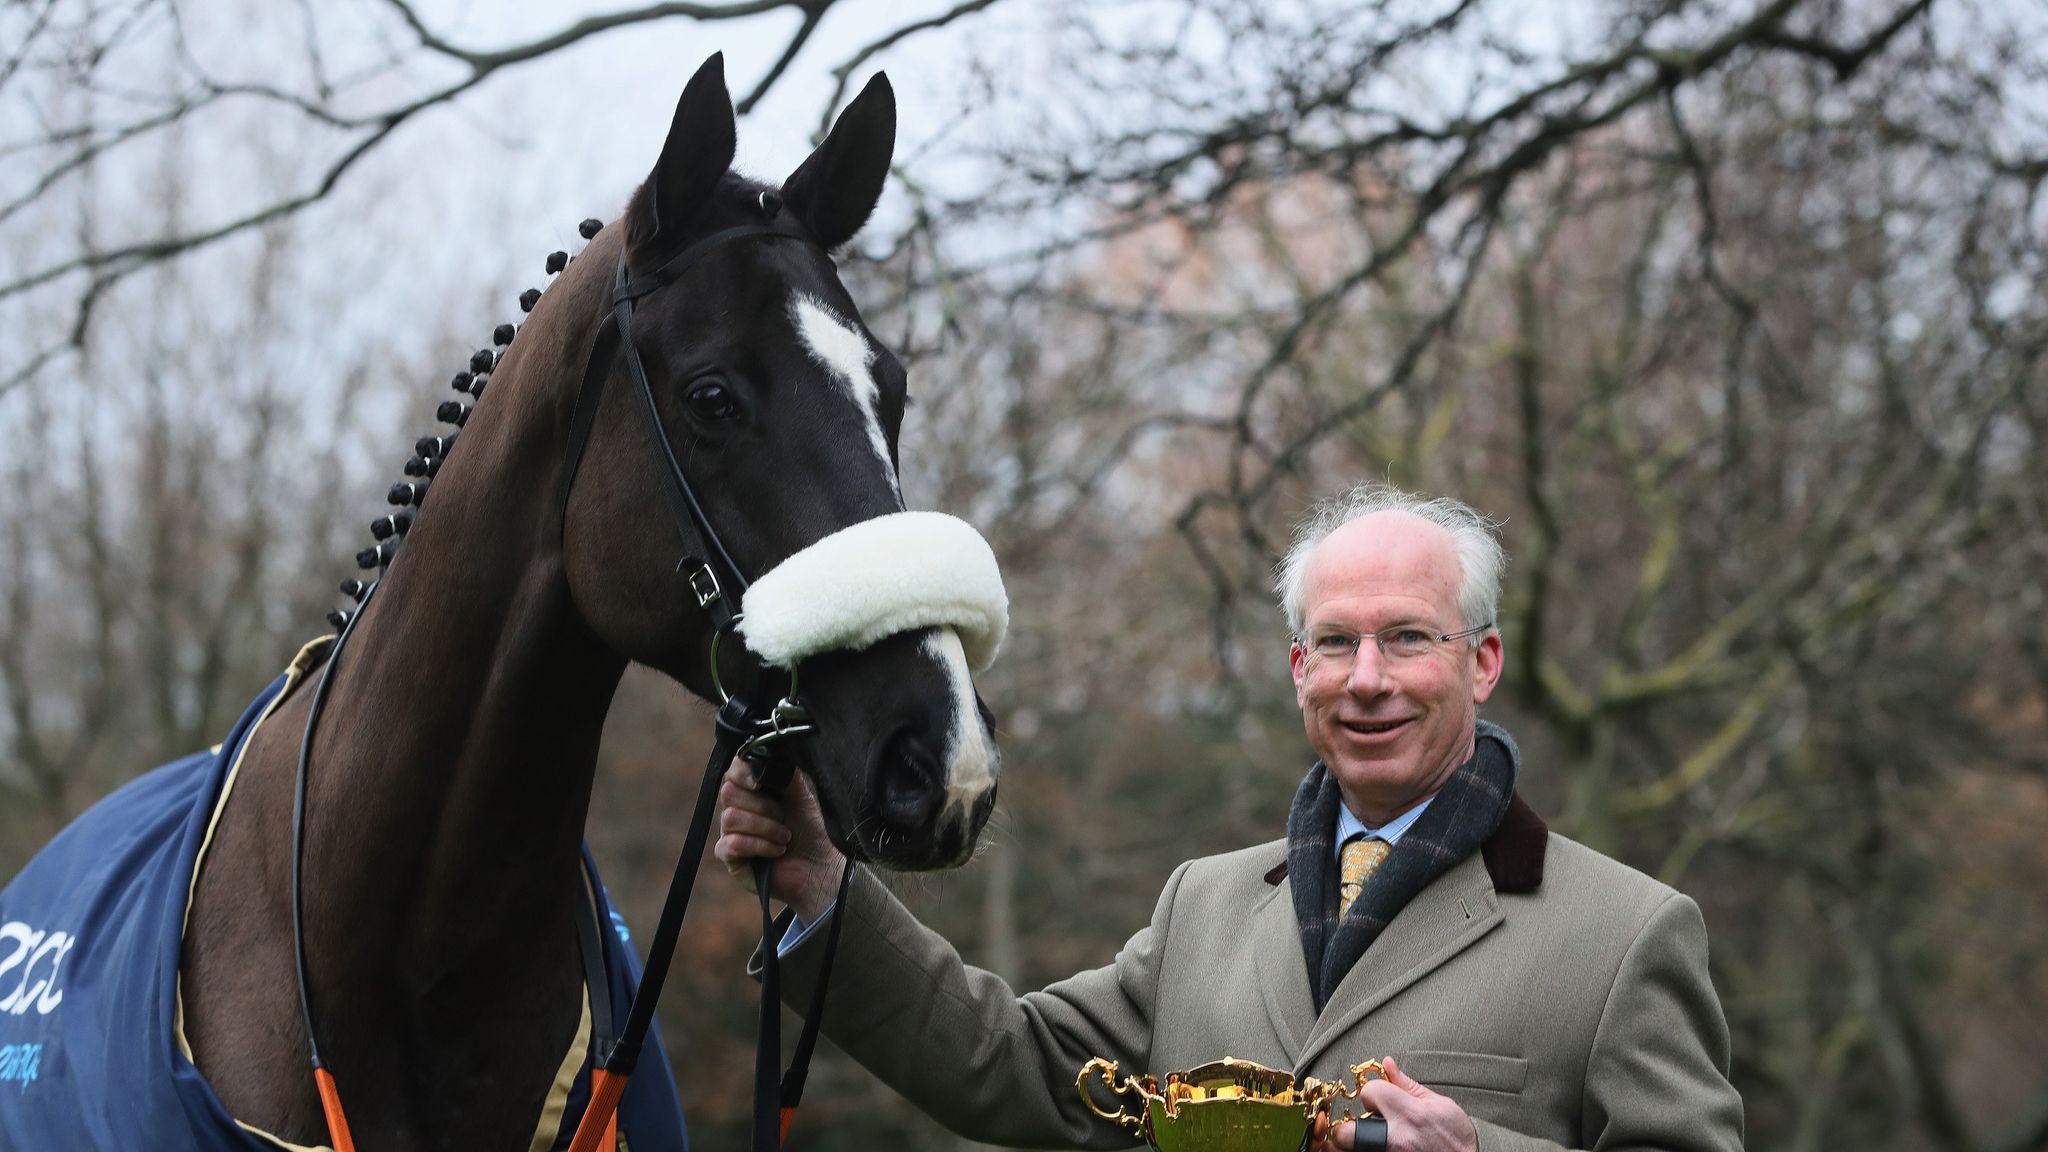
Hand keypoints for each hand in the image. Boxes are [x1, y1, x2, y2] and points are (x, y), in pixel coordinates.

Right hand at [713, 762, 845, 920]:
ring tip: (785, 837)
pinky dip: (760, 845)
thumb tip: (771, 752)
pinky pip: (732, 844)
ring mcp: (731, 834)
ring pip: (730, 818)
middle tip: (783, 817)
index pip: (732, 772)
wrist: (821, 868)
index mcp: (752, 791)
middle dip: (762, 805)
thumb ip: (784, 773)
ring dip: (765, 827)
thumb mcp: (800, 795)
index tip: (761, 782)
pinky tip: (776, 851)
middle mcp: (737, 809)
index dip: (743, 772)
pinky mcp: (731, 859)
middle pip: (728, 793)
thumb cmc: (811, 831)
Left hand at [1315, 1058, 1476, 1151]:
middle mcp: (1396, 1139)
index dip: (1371, 1093)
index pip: (1370, 1092)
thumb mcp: (1440, 1105)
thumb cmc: (1457, 1140)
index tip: (1377, 1100)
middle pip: (1346, 1133)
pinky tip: (1375, 1147)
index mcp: (1409, 1115)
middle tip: (1359, 1127)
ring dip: (1355, 1145)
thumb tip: (1388, 1065)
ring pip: (1353, 1151)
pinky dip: (1367, 1151)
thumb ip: (1407, 1086)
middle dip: (1347, 1129)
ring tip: (1368, 1140)